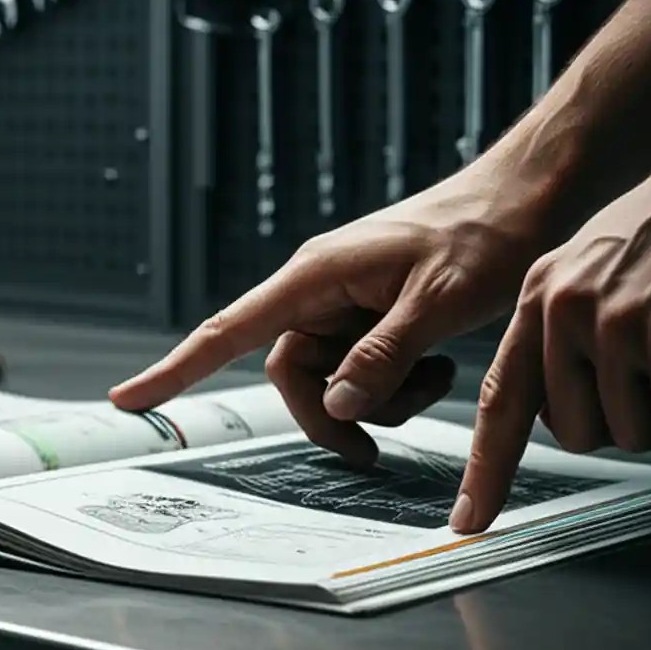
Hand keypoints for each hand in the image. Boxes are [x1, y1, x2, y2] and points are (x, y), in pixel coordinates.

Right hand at [110, 166, 561, 465]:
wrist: (521, 203)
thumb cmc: (482, 236)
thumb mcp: (438, 300)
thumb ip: (381, 356)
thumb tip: (333, 408)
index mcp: (316, 276)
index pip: (228, 329)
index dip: (175, 368)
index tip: (129, 399)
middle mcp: (319, 290)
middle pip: (289, 375)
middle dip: (332, 413)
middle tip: (378, 445)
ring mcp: (345, 304)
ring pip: (328, 379)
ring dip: (374, 399)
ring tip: (431, 377)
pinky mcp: (370, 317)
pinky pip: (360, 370)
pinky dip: (393, 384)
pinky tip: (436, 365)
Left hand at [455, 41, 650, 532]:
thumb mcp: (606, 269)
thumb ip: (571, 334)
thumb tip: (567, 415)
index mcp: (540, 293)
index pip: (502, 398)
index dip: (486, 468)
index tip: (468, 520)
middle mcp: (562, 306)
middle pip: (579, 434)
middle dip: (632, 415)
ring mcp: (611, 320)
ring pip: (636, 434)